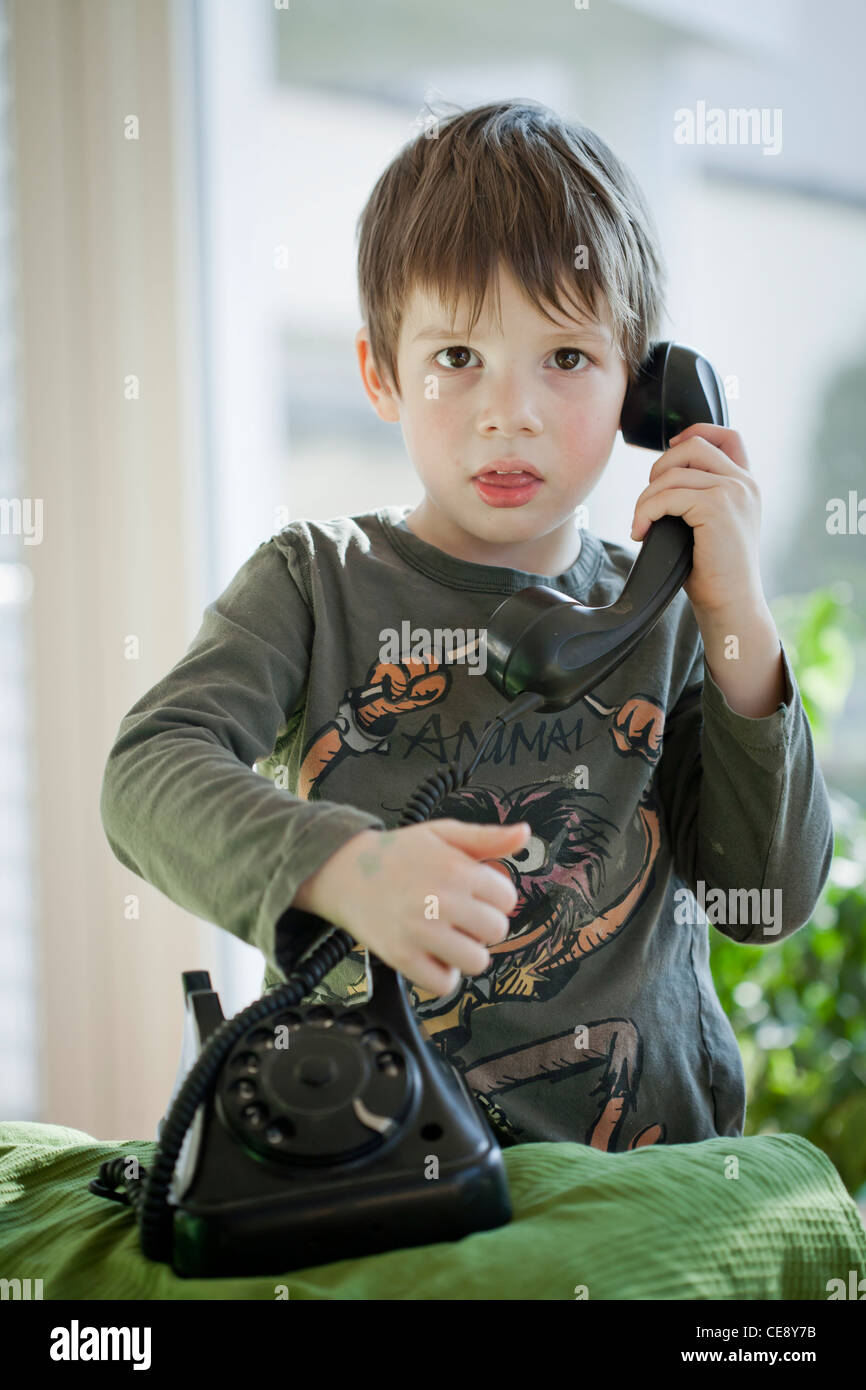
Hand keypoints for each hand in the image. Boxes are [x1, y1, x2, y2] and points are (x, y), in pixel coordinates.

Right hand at [293, 820, 529, 995]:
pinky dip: (443, 974)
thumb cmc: (399, 854)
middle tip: (458, 915)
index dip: (493, 897)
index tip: (473, 893)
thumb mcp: (443, 834)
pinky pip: (445, 984)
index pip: (506, 899)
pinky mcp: (402, 958)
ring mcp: (421, 932)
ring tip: (447, 936)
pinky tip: (432, 954)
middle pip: (496, 931)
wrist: (344, 872)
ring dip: (466, 952)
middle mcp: (441, 901)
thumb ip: (487, 838)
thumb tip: (523, 833)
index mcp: (456, 869)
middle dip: (481, 924)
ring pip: (477, 961)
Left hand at [630, 423, 764, 616]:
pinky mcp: (717, 507)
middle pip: (692, 446)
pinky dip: (645, 512)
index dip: (696, 432)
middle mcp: (744, 483)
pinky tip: (641, 532)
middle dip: (659, 468)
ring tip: (641, 524)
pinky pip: (666, 497)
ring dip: (645, 499)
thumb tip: (659, 478)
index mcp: (746, 484)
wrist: (732, 603)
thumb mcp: (710, 525)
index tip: (670, 449)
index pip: (727, 436)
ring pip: (672, 474)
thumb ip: (699, 496)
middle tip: (649, 503)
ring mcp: (733, 492)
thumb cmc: (714, 572)